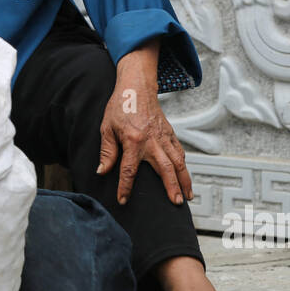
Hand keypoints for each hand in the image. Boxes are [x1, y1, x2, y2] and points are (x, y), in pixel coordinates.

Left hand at [96, 44, 191, 206]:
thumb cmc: (120, 106)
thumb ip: (107, 151)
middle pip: (164, 168)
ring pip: (178, 161)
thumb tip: (102, 171)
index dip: (125, 187)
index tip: (123, 200)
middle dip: (171, 187)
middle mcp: (152, 140)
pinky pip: (179, 151)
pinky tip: (185, 177)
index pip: (129, 170)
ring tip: (187, 196)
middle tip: (175, 203)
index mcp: (133, 140)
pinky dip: (184, 165)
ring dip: (184, 180)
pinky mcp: (170, 132)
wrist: (136, 87)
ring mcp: (163, 136)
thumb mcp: (107, 128)